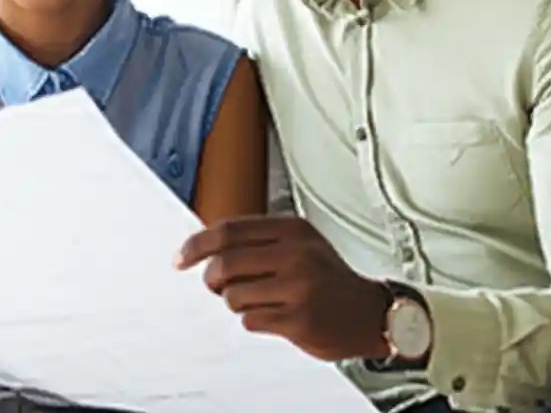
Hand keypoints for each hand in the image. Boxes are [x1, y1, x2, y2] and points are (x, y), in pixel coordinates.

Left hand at [176, 216, 390, 361]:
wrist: (369, 313)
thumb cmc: (325, 278)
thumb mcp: (299, 244)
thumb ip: (257, 241)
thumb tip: (203, 247)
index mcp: (292, 230)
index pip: (229, 230)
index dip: (197, 245)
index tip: (180, 258)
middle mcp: (296, 254)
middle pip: (225, 264)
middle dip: (210, 279)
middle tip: (214, 286)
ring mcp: (299, 288)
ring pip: (233, 296)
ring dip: (235, 302)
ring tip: (257, 301)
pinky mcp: (299, 320)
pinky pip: (250, 320)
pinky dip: (252, 320)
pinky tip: (273, 316)